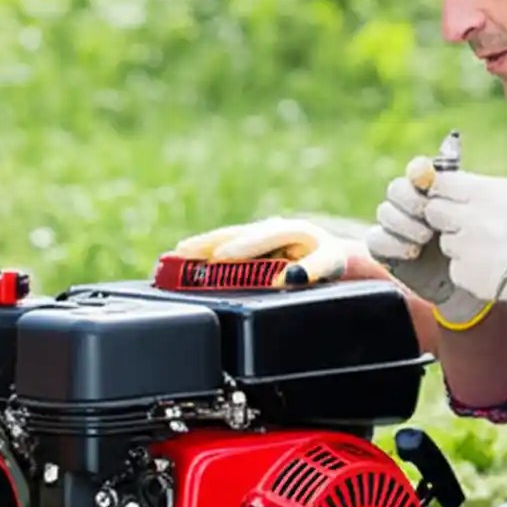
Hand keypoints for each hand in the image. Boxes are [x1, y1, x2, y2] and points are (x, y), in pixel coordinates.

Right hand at [169, 216, 351, 284]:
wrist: (331, 255)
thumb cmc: (330, 261)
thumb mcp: (329, 265)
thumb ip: (313, 270)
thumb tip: (287, 277)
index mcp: (292, 230)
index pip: (263, 237)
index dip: (241, 246)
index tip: (222, 255)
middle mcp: (271, 228)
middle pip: (236, 233)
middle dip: (210, 242)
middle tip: (184, 251)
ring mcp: (258, 235)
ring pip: (226, 237)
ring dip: (201, 245)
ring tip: (176, 254)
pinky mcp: (249, 244)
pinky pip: (225, 245)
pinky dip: (205, 252)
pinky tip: (185, 258)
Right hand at [365, 156, 491, 329]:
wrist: (473, 285)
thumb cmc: (480, 248)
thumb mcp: (479, 214)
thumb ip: (463, 185)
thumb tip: (453, 145)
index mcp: (435, 192)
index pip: (417, 170)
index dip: (418, 170)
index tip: (426, 177)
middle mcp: (412, 206)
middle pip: (396, 188)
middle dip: (410, 199)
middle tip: (428, 213)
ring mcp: (398, 228)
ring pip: (385, 212)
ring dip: (403, 223)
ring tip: (425, 237)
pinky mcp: (387, 251)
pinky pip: (376, 239)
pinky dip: (392, 243)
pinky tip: (412, 251)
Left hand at [423, 170, 506, 310]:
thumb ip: (476, 187)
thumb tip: (441, 181)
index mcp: (485, 194)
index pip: (439, 184)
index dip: (440, 191)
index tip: (445, 197)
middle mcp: (474, 220)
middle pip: (433, 212)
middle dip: (445, 217)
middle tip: (465, 224)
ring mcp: (469, 250)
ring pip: (445, 242)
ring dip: (460, 245)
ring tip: (489, 248)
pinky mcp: (467, 276)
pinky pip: (455, 267)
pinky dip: (468, 268)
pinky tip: (492, 266)